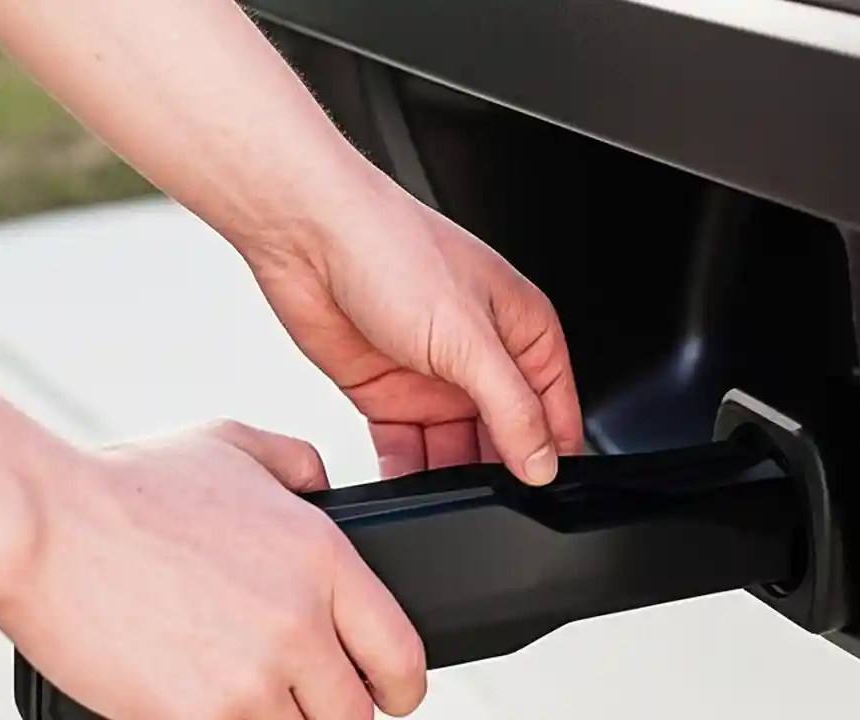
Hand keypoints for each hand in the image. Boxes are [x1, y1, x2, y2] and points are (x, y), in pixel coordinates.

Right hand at [0, 421, 424, 719]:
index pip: (401, 652)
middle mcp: (299, 623)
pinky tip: (207, 705)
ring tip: (250, 699)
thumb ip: (298, 465)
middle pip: (352, 714)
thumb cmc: (130, 486)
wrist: (44, 527)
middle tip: (307, 700)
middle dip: (335, 712)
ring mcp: (248, 680)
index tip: (392, 692)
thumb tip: (324, 486)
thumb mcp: (235, 445)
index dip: (402, 684)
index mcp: (324, 558)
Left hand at [239, 169, 583, 482]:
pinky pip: (406, 450)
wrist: (305, 234)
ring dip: (450, 478)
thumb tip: (542, 462)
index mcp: (521, 330)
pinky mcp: (387, 394)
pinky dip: (406, 473)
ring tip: (446, 499)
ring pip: (455, 451)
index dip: (550, 453)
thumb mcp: (467, 337)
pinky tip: (406, 489)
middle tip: (490, 502)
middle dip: (497, 471)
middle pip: (505, 438)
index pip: (554, 411)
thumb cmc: (390, 248)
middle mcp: (481, 357)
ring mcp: (434, 378)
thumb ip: (510, 407)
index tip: (539, 492)